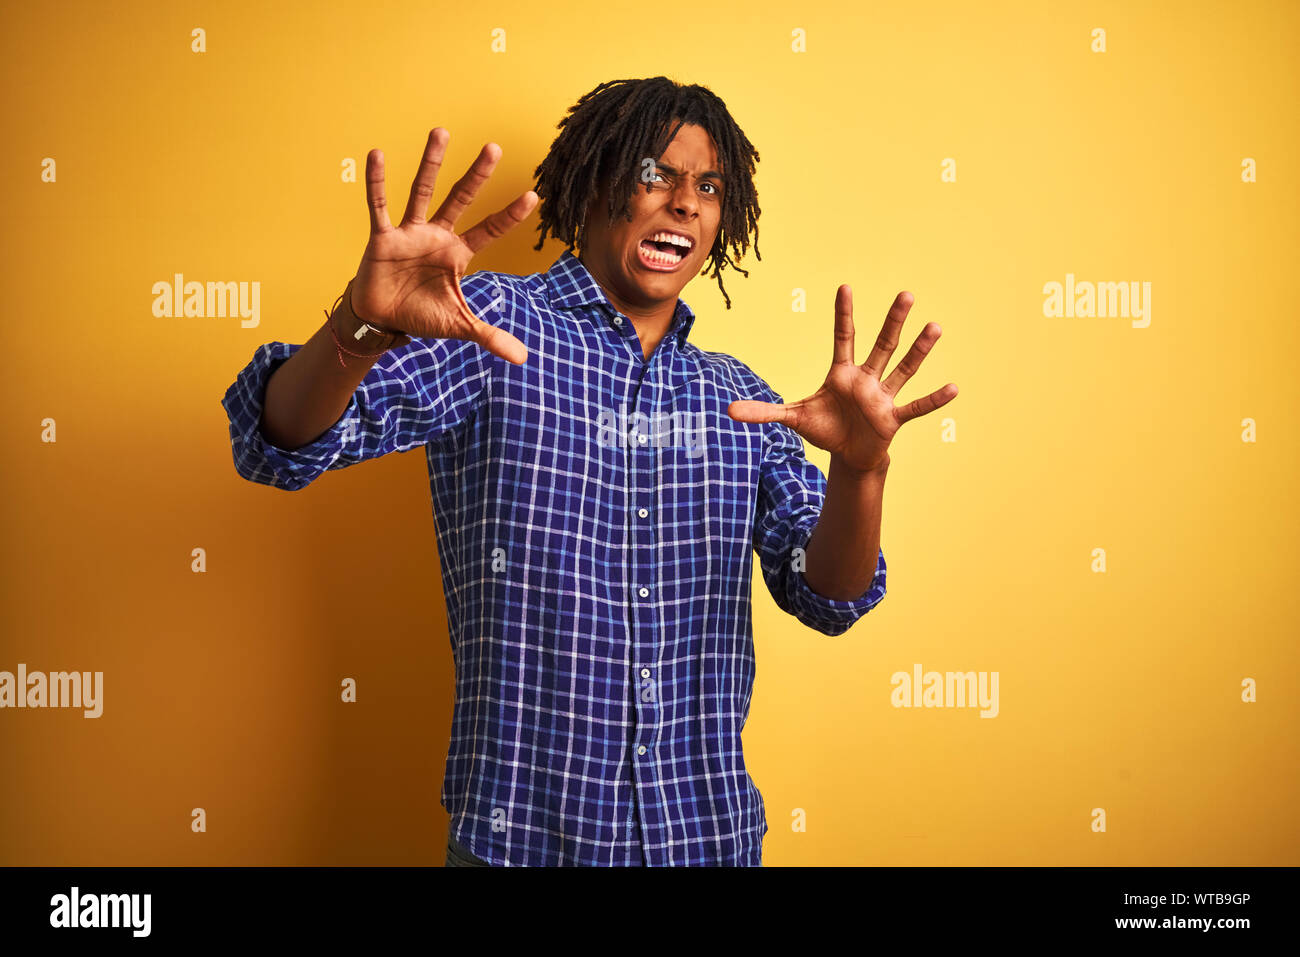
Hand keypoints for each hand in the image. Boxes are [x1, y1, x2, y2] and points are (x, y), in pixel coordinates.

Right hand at [351, 127, 537, 363]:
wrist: (382, 320)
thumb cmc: (421, 315)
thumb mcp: (459, 326)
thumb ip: (490, 336)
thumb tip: (524, 359)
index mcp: (458, 254)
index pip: (490, 229)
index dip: (509, 215)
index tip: (533, 195)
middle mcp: (437, 235)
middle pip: (461, 199)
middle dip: (477, 175)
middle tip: (494, 147)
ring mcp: (410, 232)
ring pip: (422, 191)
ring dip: (431, 163)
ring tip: (441, 131)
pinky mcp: (382, 237)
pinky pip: (379, 205)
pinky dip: (377, 182)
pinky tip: (377, 154)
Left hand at [727, 286, 957, 474]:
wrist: (849, 455)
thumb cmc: (825, 428)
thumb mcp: (793, 418)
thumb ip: (764, 412)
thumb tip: (729, 412)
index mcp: (842, 373)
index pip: (843, 337)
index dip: (843, 314)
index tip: (845, 287)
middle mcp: (866, 379)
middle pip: (881, 345)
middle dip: (892, 321)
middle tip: (906, 294)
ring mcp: (882, 397)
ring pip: (903, 368)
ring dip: (919, 350)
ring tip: (935, 327)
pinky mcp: (893, 418)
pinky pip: (916, 407)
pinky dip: (933, 400)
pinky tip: (954, 388)